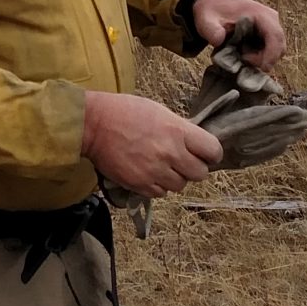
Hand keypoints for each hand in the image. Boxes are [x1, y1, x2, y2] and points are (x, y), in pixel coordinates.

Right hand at [81, 90, 220, 198]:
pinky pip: (161, 193)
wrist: (93, 124)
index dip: (211, 154)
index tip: (205, 153)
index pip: (213, 151)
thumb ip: (179, 129)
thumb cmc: (124, 112)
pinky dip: (157, 186)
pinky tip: (148, 172)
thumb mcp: (159, 111)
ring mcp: (155, 171)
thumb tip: (193, 143)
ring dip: (174, 178)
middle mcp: (170, 153)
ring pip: (180, 186)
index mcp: (177, 131)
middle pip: (200, 173)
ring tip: (161, 166)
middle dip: (193, 168)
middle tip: (182, 161)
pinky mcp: (140, 184)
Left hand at [191, 0, 287, 66]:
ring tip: (241, 55)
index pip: (275, 36)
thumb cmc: (212, 11)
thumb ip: (211, 30)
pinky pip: (271, 49)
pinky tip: (244, 53)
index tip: (261, 68)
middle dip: (265, 59)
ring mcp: (270, 26)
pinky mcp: (267, 33)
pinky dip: (260, 56)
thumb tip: (218, 40)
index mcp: (260, 14)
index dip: (272, 55)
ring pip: (277, 50)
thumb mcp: (206, 20)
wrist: (214, 3)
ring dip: (262, 58)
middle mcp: (270, 19)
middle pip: (279, 46)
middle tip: (244, 61)